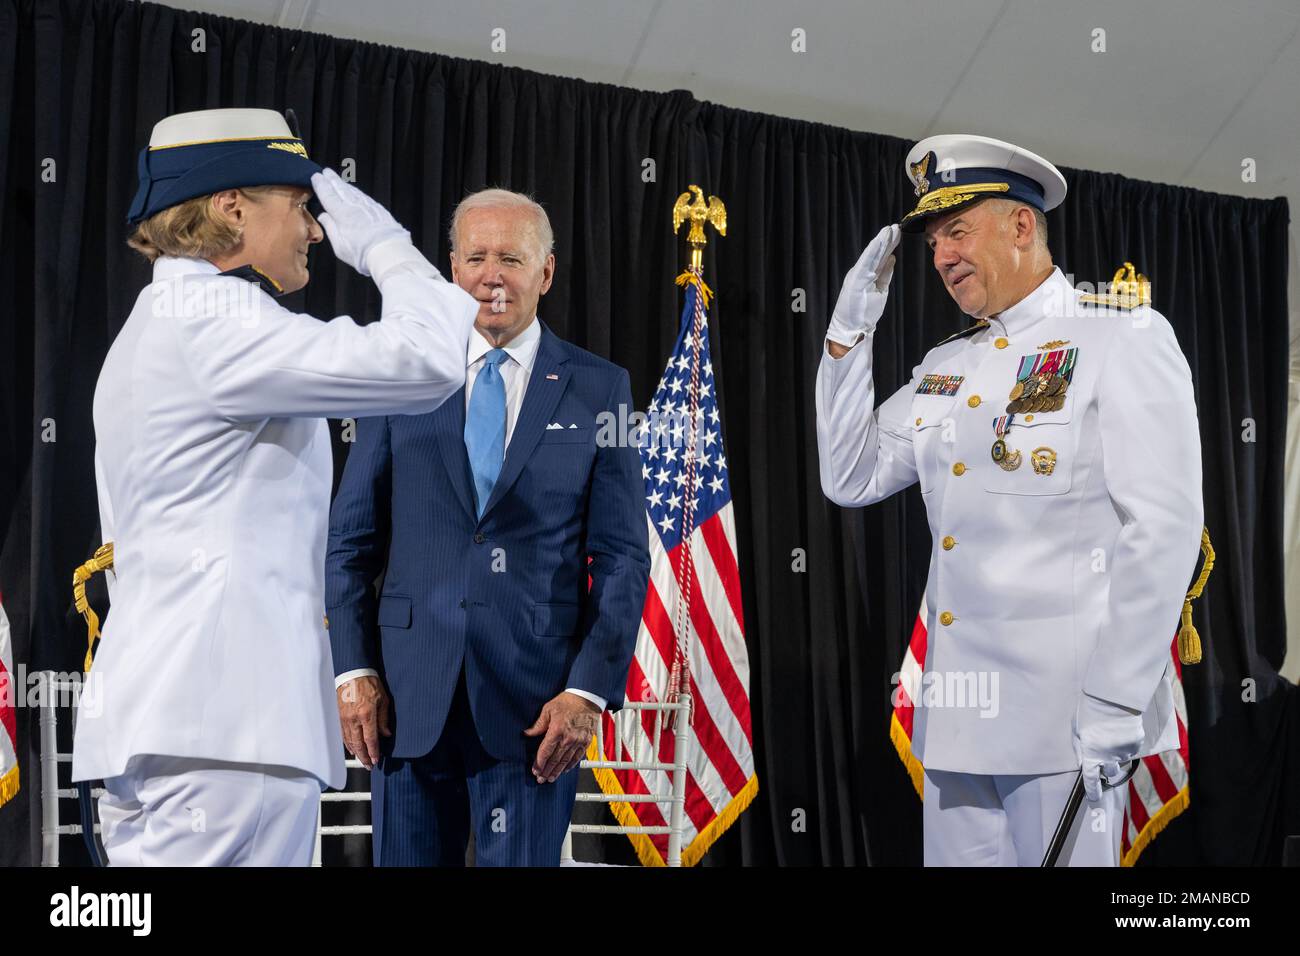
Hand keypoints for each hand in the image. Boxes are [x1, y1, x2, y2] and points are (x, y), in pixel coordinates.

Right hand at [309, 168, 409, 275]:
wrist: (389, 252)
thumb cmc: (364, 253)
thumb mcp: (339, 246)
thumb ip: (330, 228)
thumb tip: (323, 216)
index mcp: (342, 214)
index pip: (328, 195)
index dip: (321, 185)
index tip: (316, 177)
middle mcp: (355, 206)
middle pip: (340, 188)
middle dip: (332, 179)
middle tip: (326, 172)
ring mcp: (368, 207)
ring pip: (353, 191)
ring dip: (344, 184)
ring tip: (338, 180)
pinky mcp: (379, 210)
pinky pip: (364, 197)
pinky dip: (357, 192)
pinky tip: (355, 192)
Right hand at [337, 675, 391, 769]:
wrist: (353, 673)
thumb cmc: (369, 683)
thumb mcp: (383, 700)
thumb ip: (384, 719)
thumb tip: (386, 734)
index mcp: (366, 714)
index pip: (370, 740)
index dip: (374, 752)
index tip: (376, 760)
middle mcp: (354, 719)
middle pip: (358, 744)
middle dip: (363, 757)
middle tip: (368, 766)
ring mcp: (344, 718)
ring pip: (349, 741)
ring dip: (356, 752)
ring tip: (361, 760)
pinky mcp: (339, 716)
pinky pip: (343, 734)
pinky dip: (348, 743)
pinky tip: (352, 748)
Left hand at [523, 691, 600, 782]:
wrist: (587, 698)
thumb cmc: (568, 701)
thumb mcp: (548, 709)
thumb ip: (538, 724)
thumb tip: (527, 733)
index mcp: (557, 730)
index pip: (546, 751)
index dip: (539, 763)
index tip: (535, 770)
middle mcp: (568, 738)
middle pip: (555, 759)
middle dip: (546, 771)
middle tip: (541, 779)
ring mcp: (578, 741)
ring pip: (566, 761)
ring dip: (557, 771)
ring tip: (551, 778)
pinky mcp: (585, 741)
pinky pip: (577, 757)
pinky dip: (570, 765)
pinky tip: (565, 770)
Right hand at [825, 223, 900, 352]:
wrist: (851, 328)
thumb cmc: (864, 312)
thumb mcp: (880, 291)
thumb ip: (885, 274)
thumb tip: (892, 259)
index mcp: (866, 274)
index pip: (880, 257)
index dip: (888, 244)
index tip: (897, 233)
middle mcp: (861, 272)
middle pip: (877, 253)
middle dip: (887, 239)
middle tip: (896, 226)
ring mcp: (858, 275)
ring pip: (872, 255)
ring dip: (881, 241)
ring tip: (890, 229)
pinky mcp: (856, 279)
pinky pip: (866, 262)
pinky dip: (873, 251)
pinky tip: (880, 241)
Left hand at [1072, 692, 1143, 802]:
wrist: (1113, 698)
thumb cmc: (1090, 712)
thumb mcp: (1077, 729)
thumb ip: (1079, 748)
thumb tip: (1082, 763)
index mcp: (1092, 754)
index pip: (1091, 779)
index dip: (1093, 791)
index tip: (1094, 798)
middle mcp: (1109, 757)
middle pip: (1111, 772)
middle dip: (1107, 768)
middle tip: (1104, 755)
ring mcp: (1124, 751)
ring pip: (1121, 760)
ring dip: (1116, 755)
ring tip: (1111, 736)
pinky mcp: (1135, 743)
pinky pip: (1130, 749)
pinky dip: (1125, 744)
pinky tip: (1120, 731)